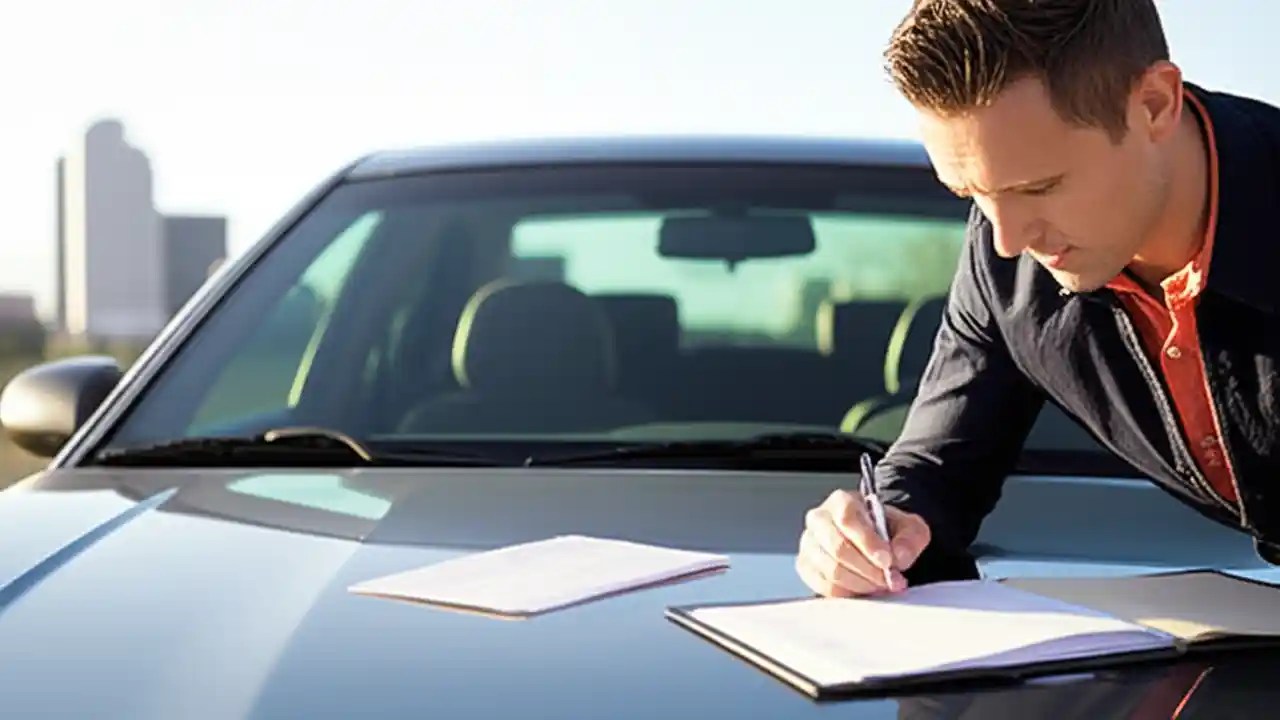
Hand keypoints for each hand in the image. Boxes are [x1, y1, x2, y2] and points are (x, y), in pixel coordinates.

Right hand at [796, 488, 930, 596]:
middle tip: (888, 579)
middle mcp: (819, 519)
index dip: (868, 543)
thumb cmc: (887, 531)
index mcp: (841, 501)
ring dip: (861, 583)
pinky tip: (865, 589)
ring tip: (880, 585)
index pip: (848, 520)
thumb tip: (898, 556)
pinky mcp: (806, 566)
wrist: (872, 541)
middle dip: (867, 569)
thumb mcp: (909, 528)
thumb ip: (910, 539)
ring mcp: (809, 544)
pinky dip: (849, 592)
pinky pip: (824, 586)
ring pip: (831, 570)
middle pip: (837, 548)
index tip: (887, 561)